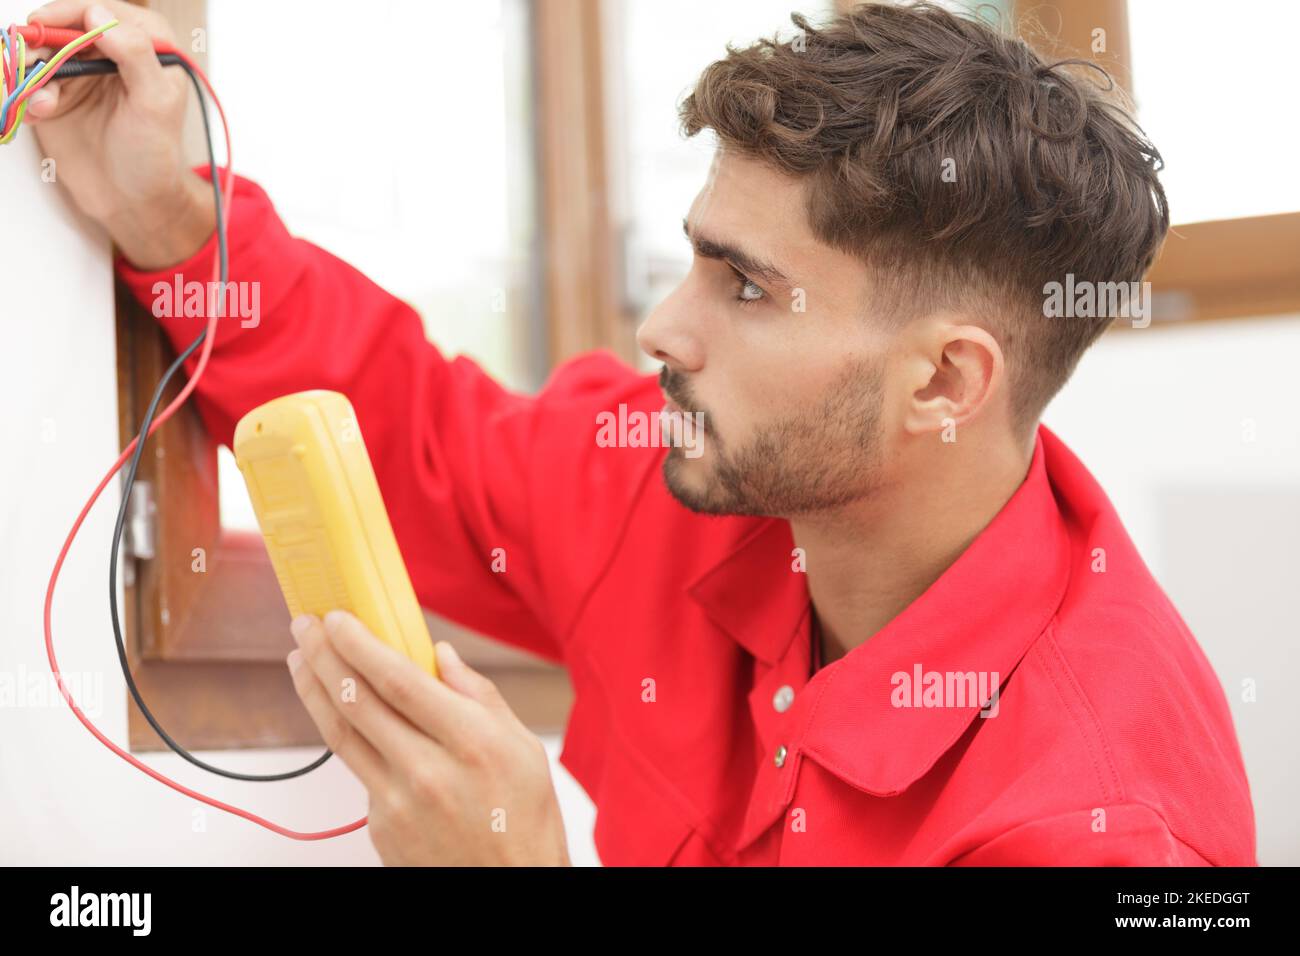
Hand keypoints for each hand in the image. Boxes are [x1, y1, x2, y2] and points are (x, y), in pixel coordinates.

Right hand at [22, 0, 214, 267]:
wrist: (133, 201)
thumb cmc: (154, 156)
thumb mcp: (156, 103)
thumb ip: (134, 54)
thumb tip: (98, 15)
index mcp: (148, 46)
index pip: (104, 10)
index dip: (74, 12)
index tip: (48, 23)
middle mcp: (113, 53)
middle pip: (67, 25)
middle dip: (46, 38)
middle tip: (30, 52)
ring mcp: (84, 74)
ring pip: (45, 51)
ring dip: (37, 71)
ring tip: (45, 105)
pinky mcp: (59, 96)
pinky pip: (33, 80)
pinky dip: (30, 92)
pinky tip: (40, 113)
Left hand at [286, 610, 571, 866]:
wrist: (510, 888)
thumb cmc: (525, 818)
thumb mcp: (524, 747)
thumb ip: (479, 695)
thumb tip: (439, 654)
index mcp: (471, 742)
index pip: (399, 680)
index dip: (360, 644)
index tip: (338, 618)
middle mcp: (428, 772)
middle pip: (357, 702)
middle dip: (323, 656)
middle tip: (305, 627)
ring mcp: (397, 804)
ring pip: (341, 736)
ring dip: (314, 692)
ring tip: (301, 661)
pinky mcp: (379, 828)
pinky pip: (361, 773)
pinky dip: (353, 741)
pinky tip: (351, 722)